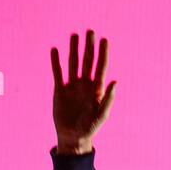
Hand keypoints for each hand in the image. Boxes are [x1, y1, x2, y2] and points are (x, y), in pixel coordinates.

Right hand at [51, 30, 115, 151]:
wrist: (73, 138)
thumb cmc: (90, 128)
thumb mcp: (101, 115)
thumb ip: (108, 99)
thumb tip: (115, 82)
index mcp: (96, 89)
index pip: (100, 67)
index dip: (103, 54)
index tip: (104, 40)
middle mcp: (84, 85)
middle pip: (87, 61)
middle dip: (89, 47)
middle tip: (90, 31)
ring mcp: (72, 86)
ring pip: (73, 63)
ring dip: (73, 49)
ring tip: (74, 35)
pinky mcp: (60, 90)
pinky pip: (57, 73)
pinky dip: (55, 62)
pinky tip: (55, 50)